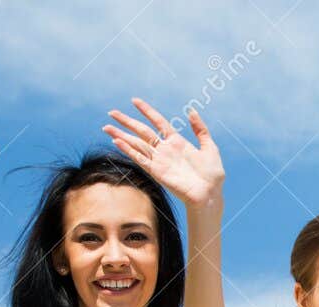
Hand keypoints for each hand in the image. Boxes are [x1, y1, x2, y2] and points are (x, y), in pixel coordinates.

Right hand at [103, 99, 223, 206]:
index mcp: (177, 142)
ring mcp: (159, 160)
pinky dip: (128, 150)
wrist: (209, 194)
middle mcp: (165, 150)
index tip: (134, 100)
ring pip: (136, 144)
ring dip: (121, 135)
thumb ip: (200, 129)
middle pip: (142, 131)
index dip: (147, 111)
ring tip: (106, 127)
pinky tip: (117, 142)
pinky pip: (140, 158)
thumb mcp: (210, 147)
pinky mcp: (157, 171)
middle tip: (111, 112)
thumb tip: (191, 110)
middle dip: (127, 121)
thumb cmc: (212, 175)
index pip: (158, 122)